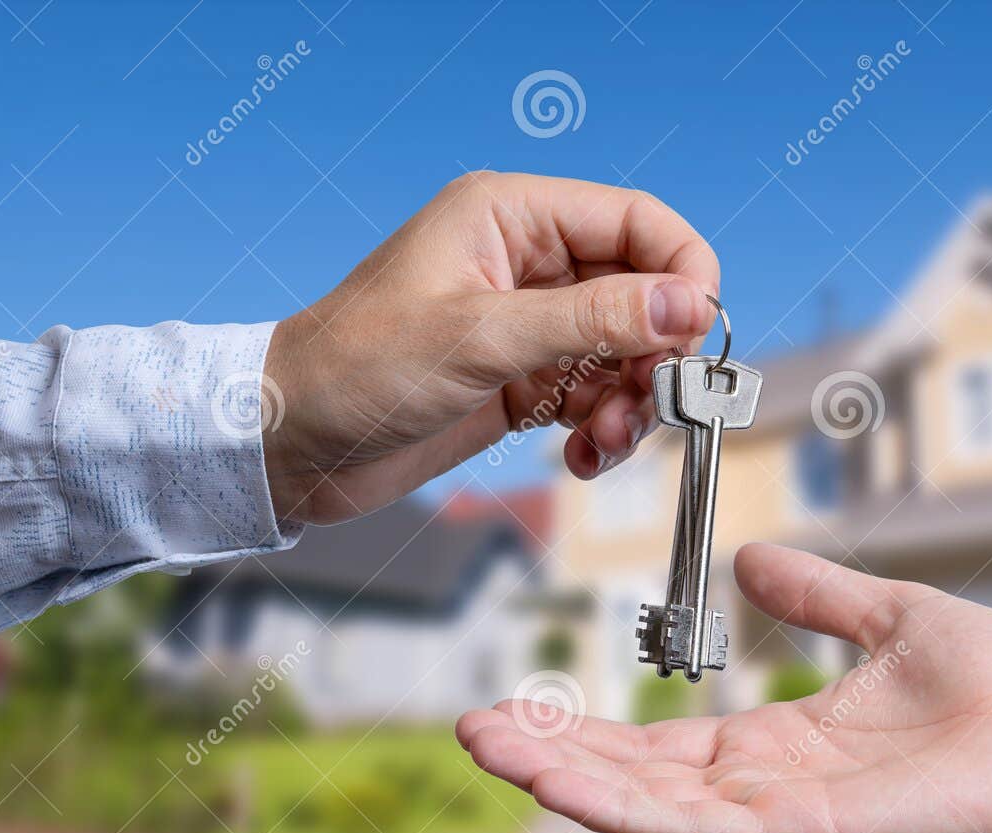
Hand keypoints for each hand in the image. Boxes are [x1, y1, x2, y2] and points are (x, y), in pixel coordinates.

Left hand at [261, 171, 719, 523]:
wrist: (294, 445)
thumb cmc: (357, 368)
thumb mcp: (481, 338)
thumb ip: (592, 319)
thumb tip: (689, 304)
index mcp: (512, 216)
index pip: (636, 223)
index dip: (683, 273)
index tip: (697, 335)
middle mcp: (529, 263)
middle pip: (643, 294)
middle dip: (656, 355)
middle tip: (648, 406)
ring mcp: (529, 325)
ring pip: (627, 354)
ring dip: (632, 403)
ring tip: (605, 441)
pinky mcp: (523, 380)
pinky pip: (597, 396)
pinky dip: (604, 429)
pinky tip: (584, 455)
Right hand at [456, 544, 991, 832]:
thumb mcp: (890, 617)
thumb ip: (818, 595)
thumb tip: (751, 561)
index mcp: (778, 744)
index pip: (658, 742)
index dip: (589, 727)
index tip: (523, 700)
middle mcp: (765, 790)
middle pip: (636, 779)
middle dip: (555, 755)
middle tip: (474, 726)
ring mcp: (780, 819)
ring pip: (649, 808)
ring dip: (566, 778)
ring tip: (490, 745)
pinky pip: (698, 829)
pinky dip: (623, 806)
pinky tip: (560, 779)